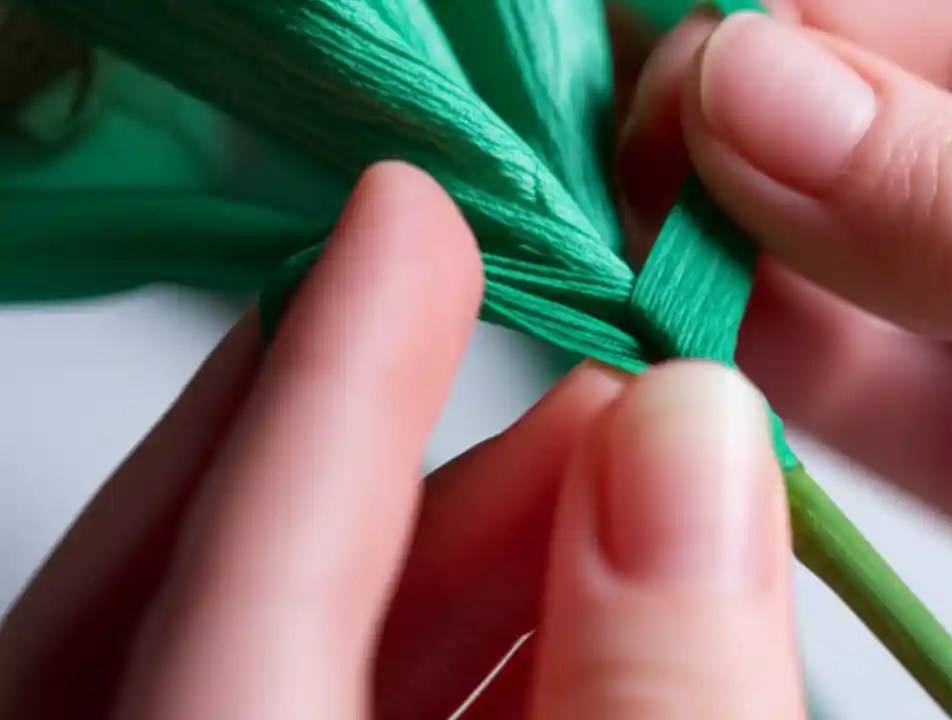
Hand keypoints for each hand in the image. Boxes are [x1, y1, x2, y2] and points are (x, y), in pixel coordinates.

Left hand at [0, 163, 804, 718]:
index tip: (406, 220)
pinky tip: (592, 608)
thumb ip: (665, 696)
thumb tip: (692, 446)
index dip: (327, 394)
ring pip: (265, 670)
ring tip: (617, 484)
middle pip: (193, 616)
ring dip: (449, 557)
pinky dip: (464, 652)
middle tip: (566, 379)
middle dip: (382, 459)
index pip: (233, 611)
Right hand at [614, 3, 951, 716]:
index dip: (838, 24)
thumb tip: (761, 96)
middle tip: (643, 182)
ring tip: (658, 285)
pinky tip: (739, 389)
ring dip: (785, 288)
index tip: (692, 71)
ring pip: (926, 295)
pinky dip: (839, 418)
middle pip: (950, 139)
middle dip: (784, 153)